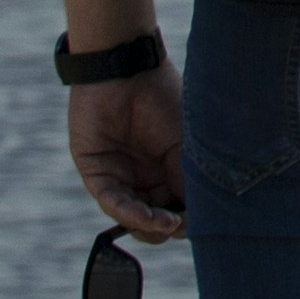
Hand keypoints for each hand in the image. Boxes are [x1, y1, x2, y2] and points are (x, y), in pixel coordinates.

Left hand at [70, 72, 184, 240]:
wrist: (128, 70)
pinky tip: (148, 216)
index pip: (178, 206)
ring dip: (150, 226)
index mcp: (168, 169)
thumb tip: (195, 218)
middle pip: (154, 219)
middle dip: (168, 228)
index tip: (203, 222)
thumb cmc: (164, 100)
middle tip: (180, 224)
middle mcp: (143, 177)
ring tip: (166, 222)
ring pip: (132, 216)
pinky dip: (129, 213)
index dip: (189, 219)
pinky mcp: (96, 173)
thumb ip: (188, 180)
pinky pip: (111, 201)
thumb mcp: (186, 145)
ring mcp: (119, 176)